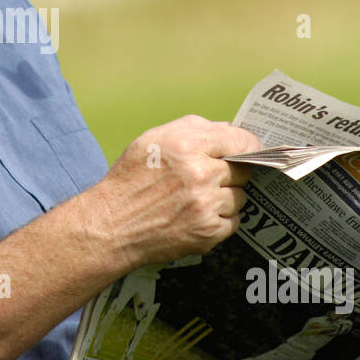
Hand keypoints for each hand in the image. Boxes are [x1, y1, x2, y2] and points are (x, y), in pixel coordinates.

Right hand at [88, 115, 261, 269]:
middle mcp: (200, 174)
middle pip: (244, 170)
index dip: (247, 145)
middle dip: (231, 173)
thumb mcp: (152, 139)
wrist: (111, 226)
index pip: (241, 140)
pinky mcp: (208, 232)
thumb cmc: (130, 180)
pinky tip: (196, 216)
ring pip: (240, 197)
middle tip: (210, 178)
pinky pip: (234, 221)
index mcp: (186, 145)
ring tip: (197, 199)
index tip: (248, 150)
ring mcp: (206, 205)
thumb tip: (228, 128)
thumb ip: (193, 128)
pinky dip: (220, 219)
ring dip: (225, 198)